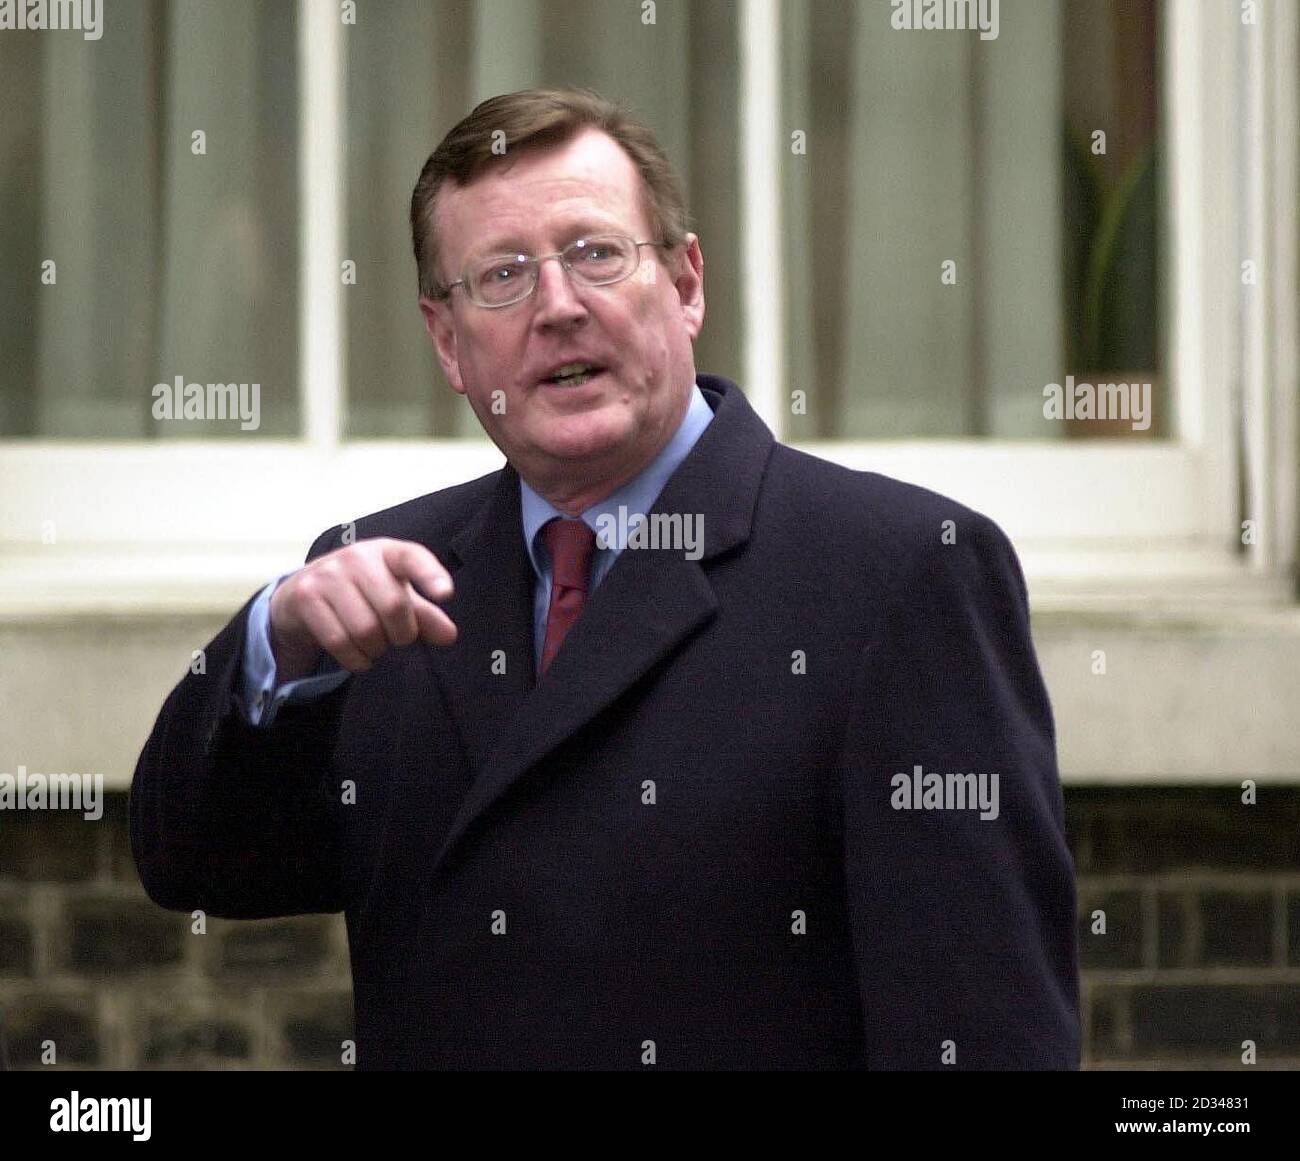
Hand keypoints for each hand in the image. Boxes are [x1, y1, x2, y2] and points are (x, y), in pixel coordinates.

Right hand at [268, 538, 457, 680]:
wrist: (302, 594)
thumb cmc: (361, 592)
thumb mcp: (395, 595)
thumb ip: (425, 614)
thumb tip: (449, 635)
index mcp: (386, 552)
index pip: (412, 557)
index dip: (430, 575)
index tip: (446, 594)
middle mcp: (356, 557)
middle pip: (393, 606)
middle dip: (402, 634)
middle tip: (398, 637)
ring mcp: (327, 575)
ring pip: (365, 629)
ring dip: (376, 649)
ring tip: (374, 644)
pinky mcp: (306, 598)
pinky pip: (339, 642)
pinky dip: (356, 659)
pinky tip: (358, 656)